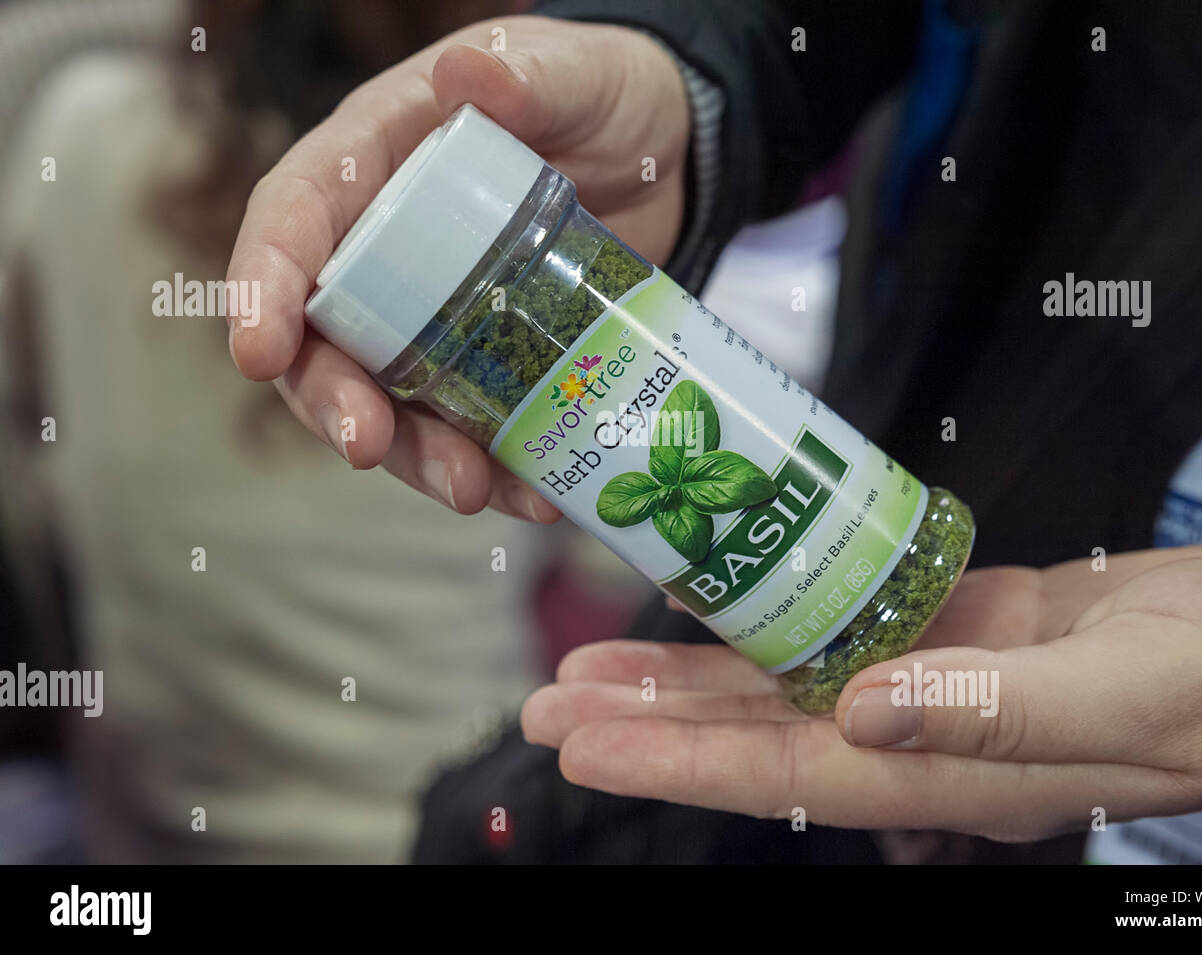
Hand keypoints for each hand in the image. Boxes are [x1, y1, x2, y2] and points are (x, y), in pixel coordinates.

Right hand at [225, 16, 689, 520]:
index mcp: (378, 158)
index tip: (259, 350)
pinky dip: (494, 468)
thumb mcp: (577, 75)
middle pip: (325, 334)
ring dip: (418, 457)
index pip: (293, 216)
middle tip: (367, 445)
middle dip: (333, 399)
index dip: (264, 283)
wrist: (673, 159)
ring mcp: (434, 312)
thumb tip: (468, 72)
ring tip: (471, 490)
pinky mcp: (487, 359)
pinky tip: (535, 493)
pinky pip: (468, 426)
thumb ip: (531, 74)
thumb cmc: (606, 99)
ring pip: (393, 400)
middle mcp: (388, 245)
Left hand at [522, 535, 1201, 840]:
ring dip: (693, 678)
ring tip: (598, 670)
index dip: (678, 765)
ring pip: (789, 684)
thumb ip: (1001, 709)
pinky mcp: (968, 630)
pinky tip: (724, 606)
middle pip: (762, 737)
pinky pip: (848, 629)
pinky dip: (777, 621)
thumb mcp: (1132, 691)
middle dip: (651, 726)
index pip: (788, 774)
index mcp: (962, 769)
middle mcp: (934, 736)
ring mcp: (946, 683)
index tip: (583, 747)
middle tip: (549, 708)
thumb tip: (869, 709)